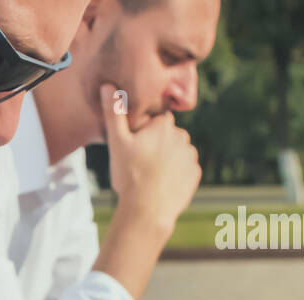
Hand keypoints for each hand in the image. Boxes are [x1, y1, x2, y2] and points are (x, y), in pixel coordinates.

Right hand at [101, 84, 200, 229]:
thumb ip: (114, 113)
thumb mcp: (117, 142)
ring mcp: (191, 156)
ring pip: (176, 152)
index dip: (144, 131)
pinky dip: (174, 174)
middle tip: (139, 162)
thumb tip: (108, 86)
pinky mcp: (195, 174)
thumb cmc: (130, 175)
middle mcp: (182, 137)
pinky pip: (183, 169)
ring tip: (149, 175)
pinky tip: (160, 184)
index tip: (134, 145)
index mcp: (164, 126)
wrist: (148, 210)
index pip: (156, 120)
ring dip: (166, 159)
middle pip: (167, 136)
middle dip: (156, 144)